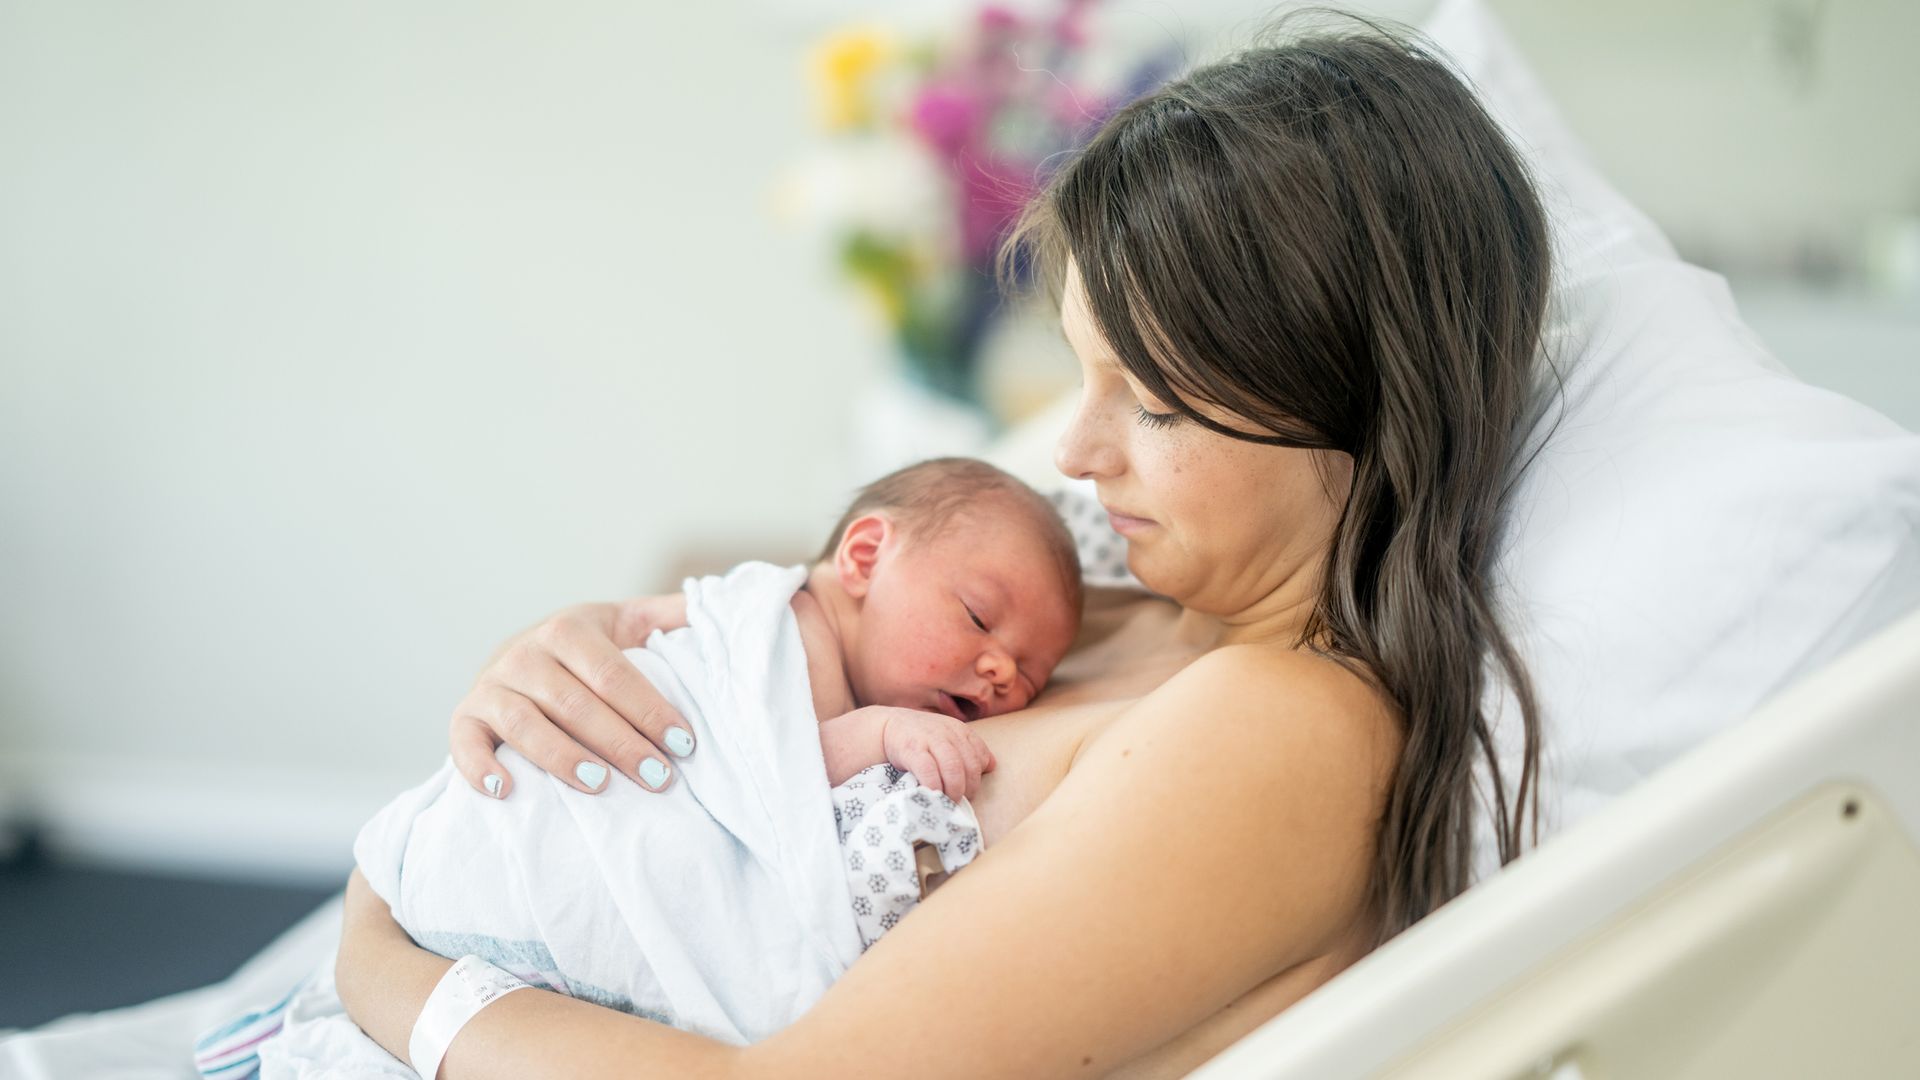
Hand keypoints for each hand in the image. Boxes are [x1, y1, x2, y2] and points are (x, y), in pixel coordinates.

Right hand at [449, 594, 690, 797]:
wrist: (519, 658)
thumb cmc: (587, 650)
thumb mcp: (627, 623)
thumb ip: (670, 616)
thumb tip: (731, 602)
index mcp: (569, 628)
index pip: (614, 674)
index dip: (650, 709)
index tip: (685, 744)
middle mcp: (525, 653)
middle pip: (575, 704)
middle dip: (620, 743)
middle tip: (659, 777)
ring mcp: (491, 685)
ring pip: (524, 723)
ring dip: (561, 757)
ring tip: (600, 785)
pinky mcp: (465, 717)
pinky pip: (464, 742)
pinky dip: (479, 767)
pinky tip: (506, 791)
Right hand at [878, 707, 994, 799]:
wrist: (890, 726)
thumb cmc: (922, 737)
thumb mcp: (949, 737)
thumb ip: (968, 749)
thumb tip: (991, 765)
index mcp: (960, 730)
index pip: (980, 756)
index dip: (978, 777)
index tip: (970, 790)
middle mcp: (948, 733)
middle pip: (970, 765)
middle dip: (969, 788)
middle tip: (960, 800)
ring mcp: (930, 740)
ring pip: (953, 768)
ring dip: (954, 789)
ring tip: (949, 801)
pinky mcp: (912, 749)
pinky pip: (929, 771)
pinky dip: (934, 786)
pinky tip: (933, 794)